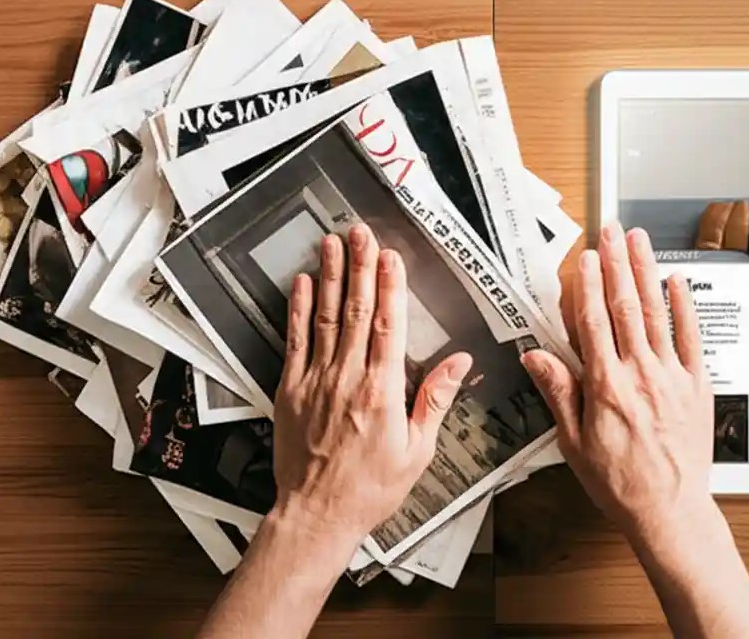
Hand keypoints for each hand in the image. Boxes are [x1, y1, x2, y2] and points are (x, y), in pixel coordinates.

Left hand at [271, 223, 471, 541]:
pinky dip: (299, 309)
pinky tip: (303, 284)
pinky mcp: (291, 390)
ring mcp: (316, 381)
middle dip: (361, 267)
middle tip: (360, 233)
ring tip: (333, 244)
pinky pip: (295, 341)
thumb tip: (458, 363)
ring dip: (332, 277)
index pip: (389, 325)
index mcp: (382, 392)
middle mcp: (347, 379)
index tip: (392, 257)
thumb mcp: (417, 451)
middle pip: (358, 311)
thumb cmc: (368, 489)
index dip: (391, 286)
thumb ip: (435, 400)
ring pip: (326, 317)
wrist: (317, 514)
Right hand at [521, 224, 716, 544]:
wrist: (669, 510)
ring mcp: (672, 377)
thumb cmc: (620, 483)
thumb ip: (558, 392)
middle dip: (617, 264)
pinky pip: (691, 337)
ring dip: (646, 272)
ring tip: (639, 240)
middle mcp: (640, 375)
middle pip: (626, 306)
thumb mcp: (573, 442)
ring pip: (657, 312)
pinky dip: (684, 306)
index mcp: (605, 387)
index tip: (586, 258)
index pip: (594, 322)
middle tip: (611, 232)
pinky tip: (677, 280)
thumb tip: (536, 357)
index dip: (589, 285)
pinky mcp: (697, 386)